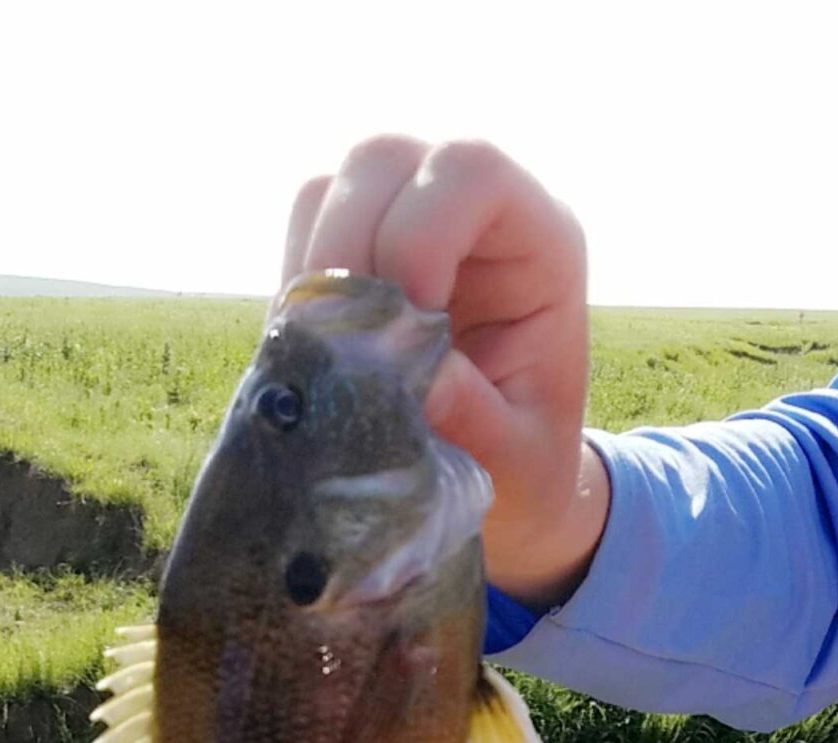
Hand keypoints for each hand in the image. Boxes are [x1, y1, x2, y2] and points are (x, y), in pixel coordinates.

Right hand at [279, 136, 609, 607]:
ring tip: (332, 362)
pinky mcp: (358, 261)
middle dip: (349, 249)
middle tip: (349, 349)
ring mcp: (406, 228)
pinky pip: (300, 240)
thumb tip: (404, 374)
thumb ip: (472, 418)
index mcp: (540, 243)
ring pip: (330, 191)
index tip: (409, 329)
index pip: (473, 172)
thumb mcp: (518, 463)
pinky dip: (297, 297)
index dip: (422, 235)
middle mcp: (472, 215)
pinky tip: (320, 360)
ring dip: (314, 275)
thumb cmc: (527, 470)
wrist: (505, 488)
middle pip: (382, 159)